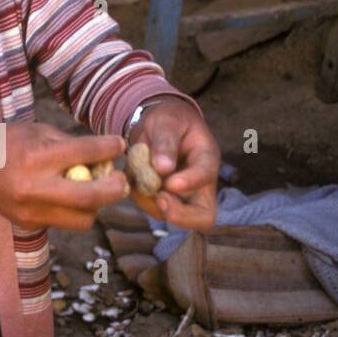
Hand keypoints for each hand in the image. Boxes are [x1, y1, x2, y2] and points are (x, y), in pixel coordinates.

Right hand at [0, 121, 129, 230]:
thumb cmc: (7, 144)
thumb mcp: (37, 132)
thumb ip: (71, 144)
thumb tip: (107, 154)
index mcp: (37, 157)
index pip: (85, 153)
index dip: (110, 148)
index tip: (120, 146)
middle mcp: (35, 188)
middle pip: (92, 197)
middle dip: (116, 189)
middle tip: (123, 181)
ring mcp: (32, 211)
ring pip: (83, 219)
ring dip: (96, 205)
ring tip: (95, 189)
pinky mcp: (30, 224)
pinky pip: (65, 221)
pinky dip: (74, 209)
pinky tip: (69, 196)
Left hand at [129, 101, 219, 230]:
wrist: (157, 127)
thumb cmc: (168, 120)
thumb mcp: (167, 121)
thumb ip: (166, 141)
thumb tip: (163, 168)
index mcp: (206, 158)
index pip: (206, 176)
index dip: (190, 183)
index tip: (169, 183)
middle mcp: (199, 183)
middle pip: (204, 216)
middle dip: (180, 215)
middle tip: (159, 200)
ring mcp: (183, 196)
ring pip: (174, 216)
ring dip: (151, 204)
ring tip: (136, 179)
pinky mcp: (165, 201)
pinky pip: (152, 209)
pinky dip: (139, 199)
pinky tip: (132, 180)